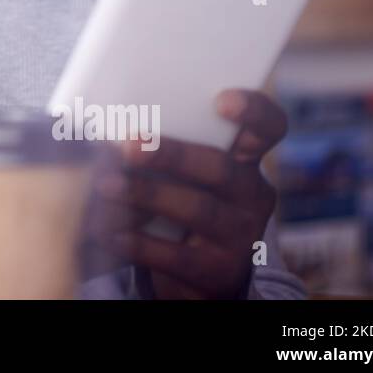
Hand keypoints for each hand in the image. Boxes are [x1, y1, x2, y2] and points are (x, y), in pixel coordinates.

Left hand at [81, 88, 287, 298]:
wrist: (197, 271)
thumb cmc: (180, 200)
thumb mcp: (183, 173)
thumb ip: (164, 146)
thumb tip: (108, 129)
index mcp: (244, 158)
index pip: (267, 128)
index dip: (253, 111)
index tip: (221, 100)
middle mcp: (252, 194)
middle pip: (220, 167)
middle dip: (172, 154)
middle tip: (129, 146)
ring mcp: (241, 234)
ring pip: (198, 209)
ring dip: (147, 195)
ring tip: (105, 185)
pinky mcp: (220, 270)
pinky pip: (177, 255)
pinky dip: (139, 242)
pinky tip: (109, 232)